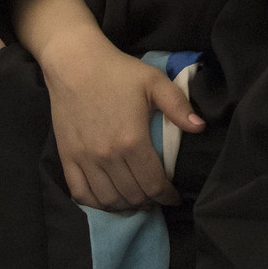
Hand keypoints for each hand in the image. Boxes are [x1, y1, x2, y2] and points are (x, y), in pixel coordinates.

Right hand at [40, 28, 203, 210]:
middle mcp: (108, 156)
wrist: (74, 63)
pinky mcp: (67, 157)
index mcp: (132, 141)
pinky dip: (96, 203)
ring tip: (135, 199)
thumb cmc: (117, 72)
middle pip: (133, 196)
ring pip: (108, 199)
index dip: (167, 196)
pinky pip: (81, 193)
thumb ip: (178, 106)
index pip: (154, 184)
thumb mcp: (153, 82)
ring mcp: (85, 159)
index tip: (173, 197)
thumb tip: (200, 127)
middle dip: (149, 201)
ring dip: (125, 205)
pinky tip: (107, 199)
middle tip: (155, 197)